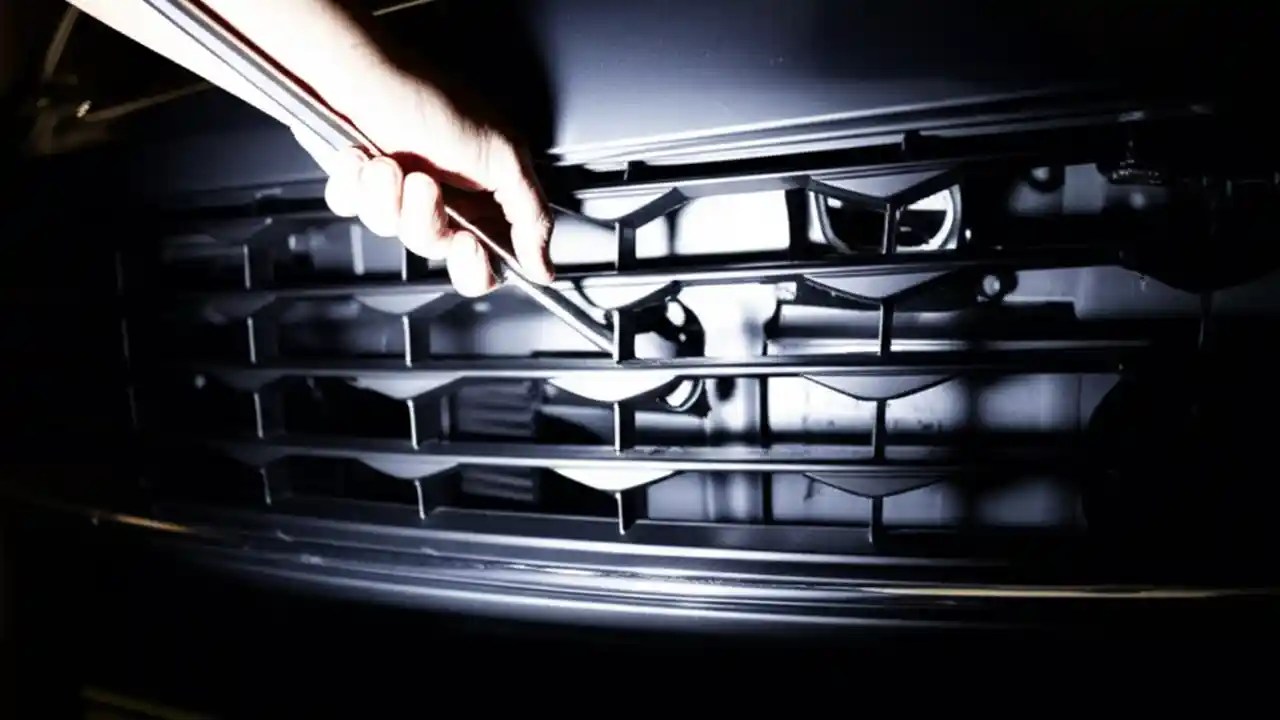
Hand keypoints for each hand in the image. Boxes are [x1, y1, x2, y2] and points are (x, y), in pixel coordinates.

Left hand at [291, 66, 553, 296]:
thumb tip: (545, 263)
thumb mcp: (501, 155)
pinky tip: (361, 157)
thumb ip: (530, 214)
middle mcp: (446, 200)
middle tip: (424, 185)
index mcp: (488, 198)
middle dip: (424, 218)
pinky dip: (353, 184)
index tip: (468, 245)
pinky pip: (352, 208)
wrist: (363, 70)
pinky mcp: (361, 186)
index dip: (478, 266)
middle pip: (438, 248)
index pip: (490, 262)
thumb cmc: (429, 96)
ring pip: (390, 229)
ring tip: (388, 161)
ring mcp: (401, 195)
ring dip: (386, 195)